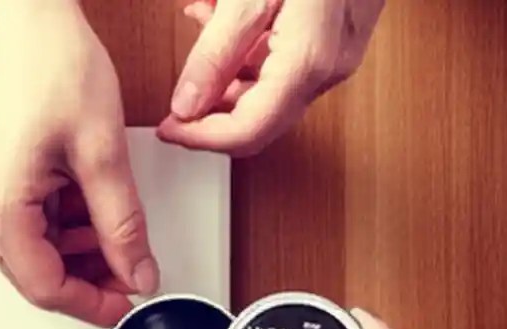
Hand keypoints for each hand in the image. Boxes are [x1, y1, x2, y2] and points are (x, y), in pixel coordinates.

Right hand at [0, 0, 157, 327]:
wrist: (18, 9)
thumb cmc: (46, 60)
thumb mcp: (102, 152)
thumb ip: (122, 223)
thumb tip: (137, 270)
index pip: (45, 287)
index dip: (91, 303)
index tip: (126, 302)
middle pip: (33, 271)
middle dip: (85, 276)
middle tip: (131, 269)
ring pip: (30, 245)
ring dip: (75, 247)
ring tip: (118, 230)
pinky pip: (23, 215)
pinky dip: (60, 220)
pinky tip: (90, 203)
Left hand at [158, 0, 385, 155]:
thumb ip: (216, 54)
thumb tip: (187, 106)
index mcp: (308, 62)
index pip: (247, 132)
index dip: (200, 138)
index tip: (167, 128)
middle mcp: (330, 68)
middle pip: (259, 119)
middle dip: (210, 109)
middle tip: (174, 98)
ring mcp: (339, 54)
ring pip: (269, 90)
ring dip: (226, 70)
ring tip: (202, 19)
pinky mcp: (339, 37)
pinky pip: (286, 62)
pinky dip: (249, 49)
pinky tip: (228, 11)